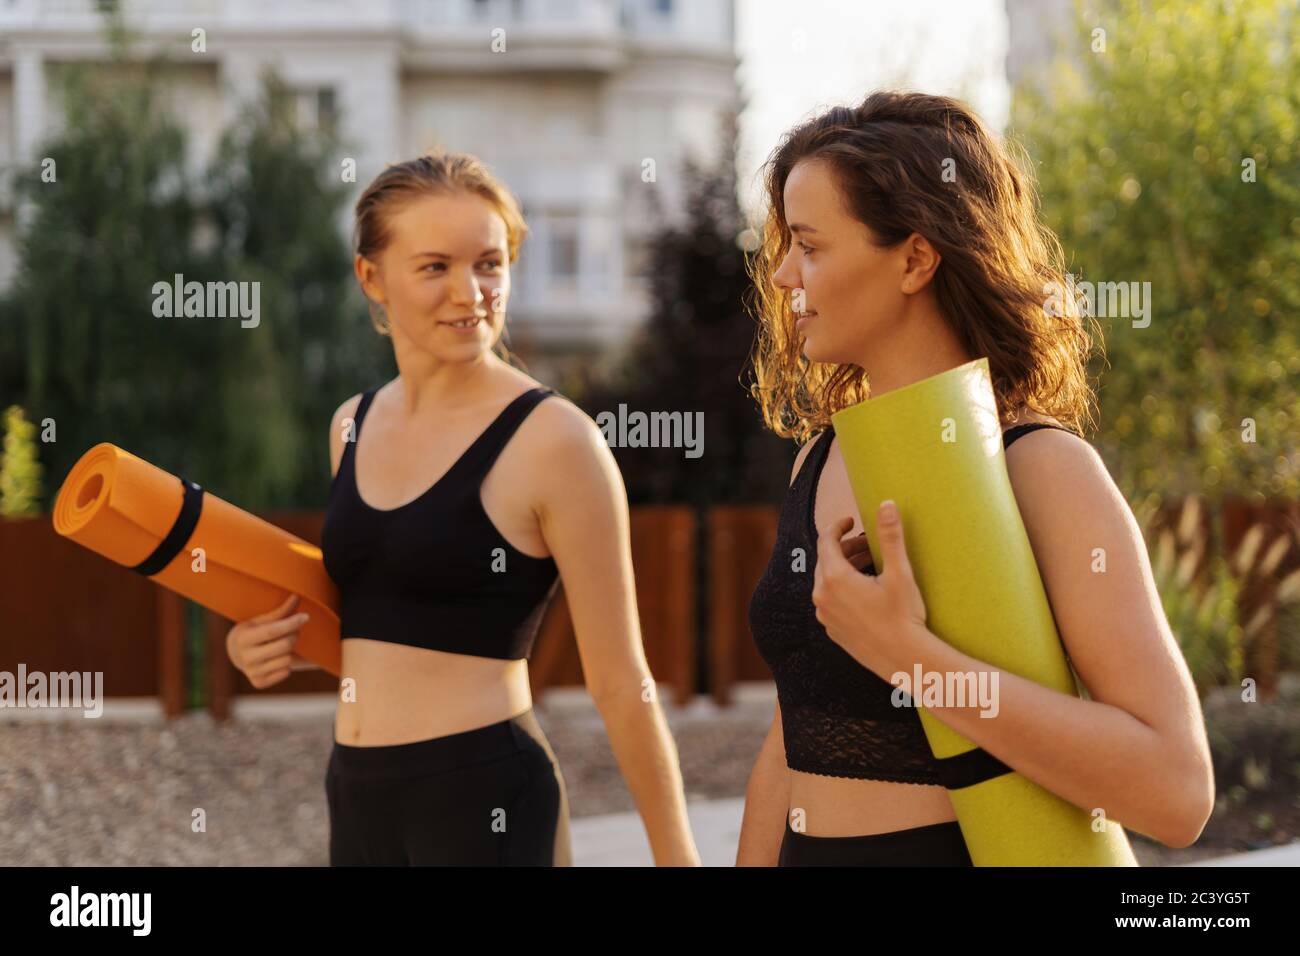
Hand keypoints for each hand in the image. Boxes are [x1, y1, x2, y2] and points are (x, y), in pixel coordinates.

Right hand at [225, 593, 308, 688]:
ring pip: (287, 660)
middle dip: (294, 635)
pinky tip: (278, 658)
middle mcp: (245, 657)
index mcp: (243, 638)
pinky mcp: (258, 683)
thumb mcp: (261, 620)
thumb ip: (280, 611)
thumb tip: (296, 596)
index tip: (306, 616)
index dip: (291, 623)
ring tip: (283, 644)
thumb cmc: (253, 632)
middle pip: (284, 645)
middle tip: (294, 631)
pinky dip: (286, 664)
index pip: (273, 631)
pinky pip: (285, 672)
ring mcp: (251, 672)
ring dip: (291, 650)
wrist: (236, 654)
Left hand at [812, 500, 927, 678]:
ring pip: (828, 582)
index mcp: (834, 578)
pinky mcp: (832, 630)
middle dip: (846, 548)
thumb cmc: (903, 615)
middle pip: (826, 560)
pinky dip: (843, 589)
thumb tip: (886, 504)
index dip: (837, 526)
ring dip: (845, 568)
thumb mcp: (899, 572)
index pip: (825, 540)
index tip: (850, 520)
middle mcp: (822, 597)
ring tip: (870, 564)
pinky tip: (866, 591)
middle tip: (868, 544)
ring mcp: (825, 616)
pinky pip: (831, 602)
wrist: (904, 659)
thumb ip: (890, 536)